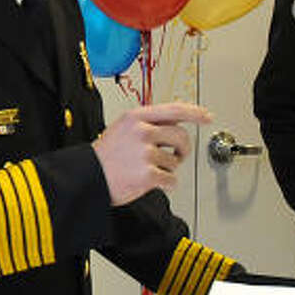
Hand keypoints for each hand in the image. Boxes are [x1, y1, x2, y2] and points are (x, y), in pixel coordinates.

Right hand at [92, 102, 212, 206]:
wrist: (87, 177)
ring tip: (150, 170)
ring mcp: (145, 153)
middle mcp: (142, 132)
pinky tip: (153, 182)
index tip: (207, 117)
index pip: (174, 110)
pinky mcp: (148, 175)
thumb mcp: (122, 128)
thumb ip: (147, 124)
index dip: (195, 113)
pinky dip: (166, 184)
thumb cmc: (105, 156)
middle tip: (179, 156)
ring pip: (175, 161)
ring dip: (169, 169)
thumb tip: (175, 124)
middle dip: (183, 149)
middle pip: (181, 136)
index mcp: (136, 117)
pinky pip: (171, 180)